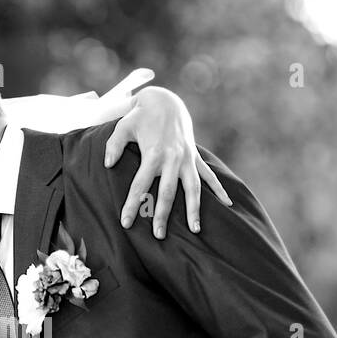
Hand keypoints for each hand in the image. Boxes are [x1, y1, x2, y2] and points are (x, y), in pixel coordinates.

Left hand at [104, 85, 232, 238]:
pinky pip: (209, 175)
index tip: (126, 223)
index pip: (140, 185)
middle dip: (163, 215)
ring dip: (194, 209)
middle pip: (168, 192)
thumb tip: (108, 164)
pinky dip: (219, 189)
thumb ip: (113, 145)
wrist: (165, 101)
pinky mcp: (195, 156)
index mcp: (153, 153)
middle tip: (159, 236)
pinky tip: (228, 203)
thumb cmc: (140, 116)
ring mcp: (187, 158)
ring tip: (195, 230)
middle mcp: (173, 158)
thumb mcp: (123, 126)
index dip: (132, 205)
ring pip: (193, 188)